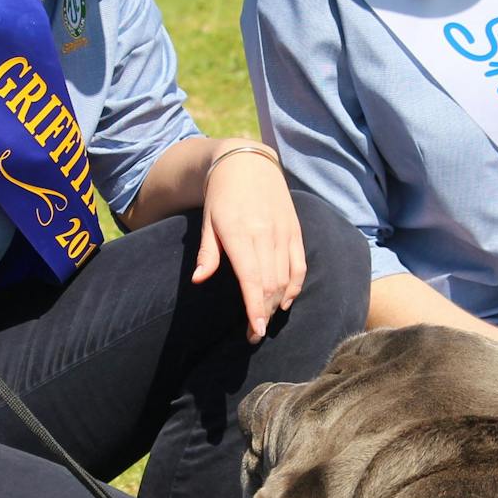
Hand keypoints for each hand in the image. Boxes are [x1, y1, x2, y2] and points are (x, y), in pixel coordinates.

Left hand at [196, 146, 305, 341]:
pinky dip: (295, 287)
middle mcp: (264, 234)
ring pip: (286, 279)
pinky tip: (286, 302)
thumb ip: (207, 253)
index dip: (255, 308)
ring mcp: (283, 232)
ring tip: (265, 320)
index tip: (255, 331)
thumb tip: (198, 281)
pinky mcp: (295, 231)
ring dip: (277, 304)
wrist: (248, 162)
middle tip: (253, 334)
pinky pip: (300, 266)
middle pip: (270, 285)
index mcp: (240, 233)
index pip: (251, 279)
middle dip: (264, 314)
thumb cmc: (221, 195)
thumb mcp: (208, 221)